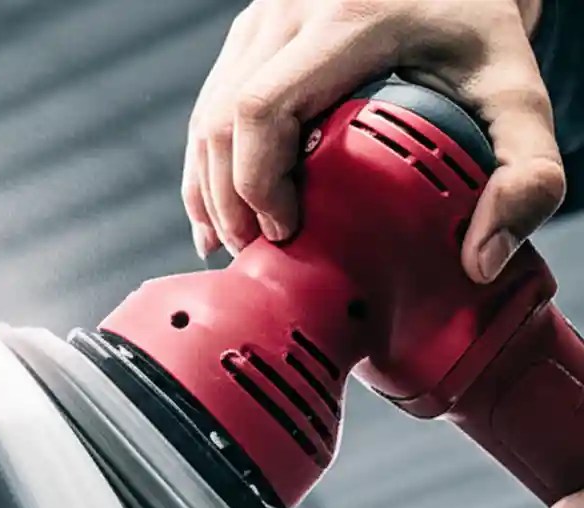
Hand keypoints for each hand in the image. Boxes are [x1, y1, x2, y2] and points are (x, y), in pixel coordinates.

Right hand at [183, 0, 565, 283]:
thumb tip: (482, 258)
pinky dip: (206, 166)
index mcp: (346, 21)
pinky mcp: (250, 35)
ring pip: (205, 117)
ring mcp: (262, 20)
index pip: (262, 109)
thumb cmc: (478, 29)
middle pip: (221, 120)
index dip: (258, 182)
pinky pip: (209, 107)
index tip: (287, 231)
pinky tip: (217, 210)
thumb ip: (526, 174)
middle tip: (257, 253)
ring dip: (209, 188)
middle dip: (228, 199)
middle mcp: (290, 12)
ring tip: (235, 242)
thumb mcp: (517, 94)